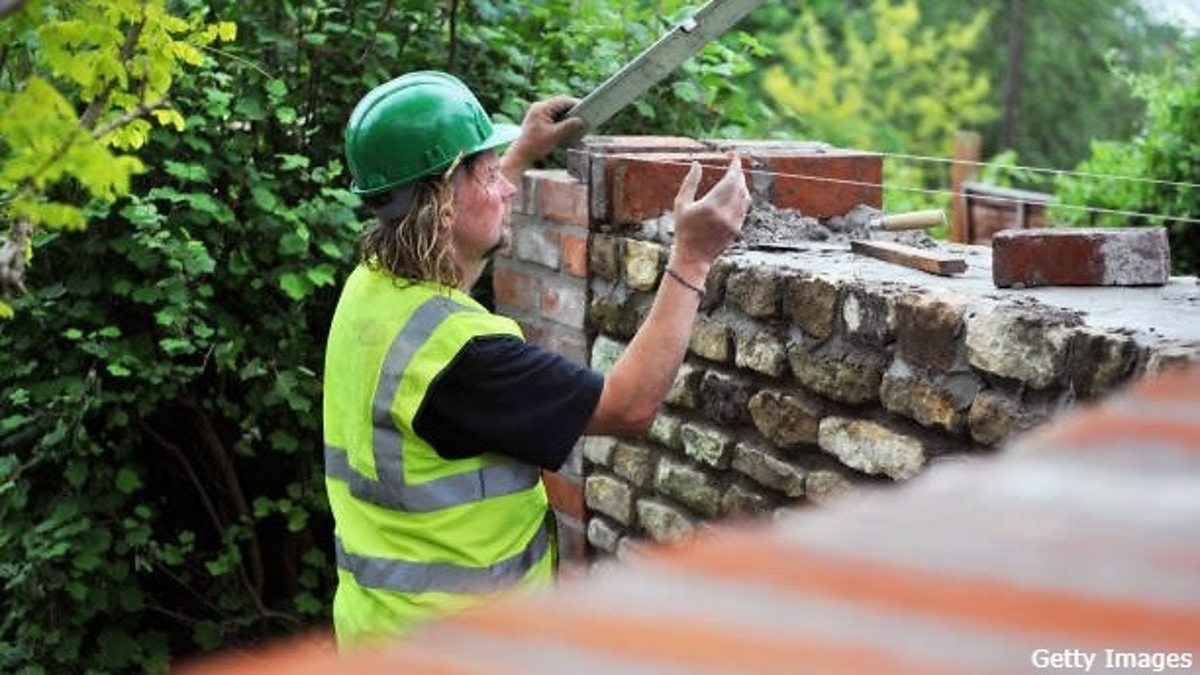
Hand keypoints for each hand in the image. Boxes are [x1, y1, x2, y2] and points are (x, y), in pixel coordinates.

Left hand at [502, 96, 585, 178]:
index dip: (575, 104)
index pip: (562, 100)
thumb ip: (569, 126)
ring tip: (577, 124)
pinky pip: (553, 117)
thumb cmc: (535, 145)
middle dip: (572, 111)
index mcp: (541, 108)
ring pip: (557, 111)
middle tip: (584, 118)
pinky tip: (568, 129)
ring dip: (567, 117)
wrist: (521, 155)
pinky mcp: (538, 120)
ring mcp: (538, 113)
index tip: (587, 109)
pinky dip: (561, 122)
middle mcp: (539, 107)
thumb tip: (582, 121)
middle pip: (560, 105)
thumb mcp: (555, 136)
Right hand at [671, 154, 750, 273]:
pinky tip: (736, 192)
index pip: (730, 180)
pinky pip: (744, 207)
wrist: (693, 257)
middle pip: (740, 186)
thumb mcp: (681, 204)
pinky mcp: (737, 228)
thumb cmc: (683, 230)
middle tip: (734, 164)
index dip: (735, 166)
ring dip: (742, 184)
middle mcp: (725, 213)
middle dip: (738, 173)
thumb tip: (697, 164)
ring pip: (745, 196)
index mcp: (711, 206)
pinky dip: (742, 196)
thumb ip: (689, 183)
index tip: (735, 156)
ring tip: (735, 177)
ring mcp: (734, 222)